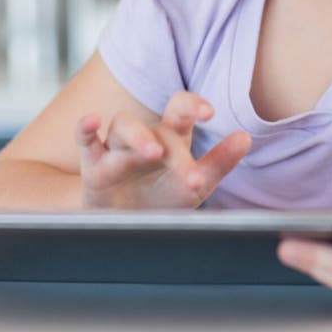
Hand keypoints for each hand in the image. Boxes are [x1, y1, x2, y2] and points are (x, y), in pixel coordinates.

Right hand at [75, 91, 251, 208]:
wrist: (125, 226)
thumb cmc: (162, 198)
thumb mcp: (195, 184)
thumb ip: (219, 162)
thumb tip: (245, 138)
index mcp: (171, 138)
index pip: (181, 110)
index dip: (193, 105)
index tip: (210, 113)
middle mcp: (145, 138)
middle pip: (155, 121)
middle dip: (169, 133)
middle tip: (188, 146)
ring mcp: (117, 150)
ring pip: (122, 126)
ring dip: (137, 135)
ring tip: (152, 151)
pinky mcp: (93, 166)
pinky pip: (85, 140)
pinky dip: (85, 128)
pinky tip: (90, 120)